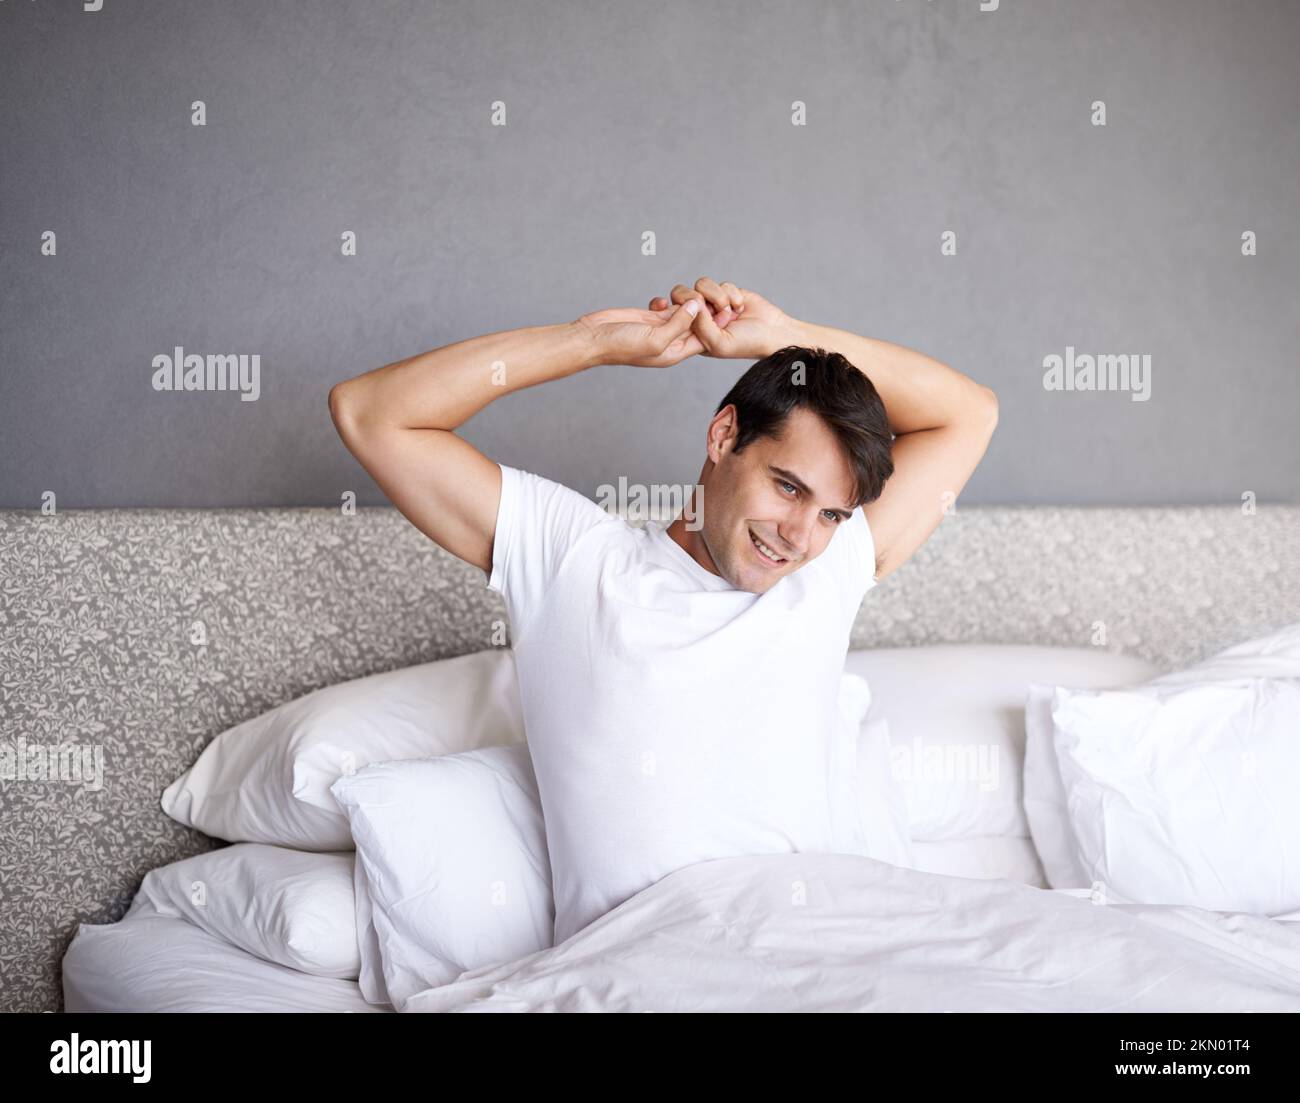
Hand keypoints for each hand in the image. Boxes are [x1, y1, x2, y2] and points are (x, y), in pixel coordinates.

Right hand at [574, 300, 731, 367]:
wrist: (593, 339)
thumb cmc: (621, 345)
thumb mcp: (655, 338)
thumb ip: (679, 324)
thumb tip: (698, 307)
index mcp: (674, 352)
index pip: (703, 339)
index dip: (717, 325)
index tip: (729, 309)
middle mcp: (669, 342)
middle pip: (696, 326)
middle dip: (708, 312)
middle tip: (720, 295)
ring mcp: (658, 329)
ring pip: (683, 314)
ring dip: (692, 304)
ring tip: (704, 291)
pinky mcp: (647, 317)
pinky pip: (667, 308)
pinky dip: (672, 301)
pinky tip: (671, 296)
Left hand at [649, 277, 796, 359]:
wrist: (773, 333)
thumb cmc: (746, 344)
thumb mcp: (718, 342)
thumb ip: (701, 326)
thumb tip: (691, 305)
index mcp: (691, 333)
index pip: (669, 315)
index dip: (663, 308)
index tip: (661, 303)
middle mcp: (699, 317)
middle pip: (680, 293)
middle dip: (694, 298)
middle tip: (711, 309)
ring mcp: (712, 303)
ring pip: (701, 284)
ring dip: (718, 296)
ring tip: (731, 312)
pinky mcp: (726, 292)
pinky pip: (720, 283)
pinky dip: (732, 294)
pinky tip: (740, 307)